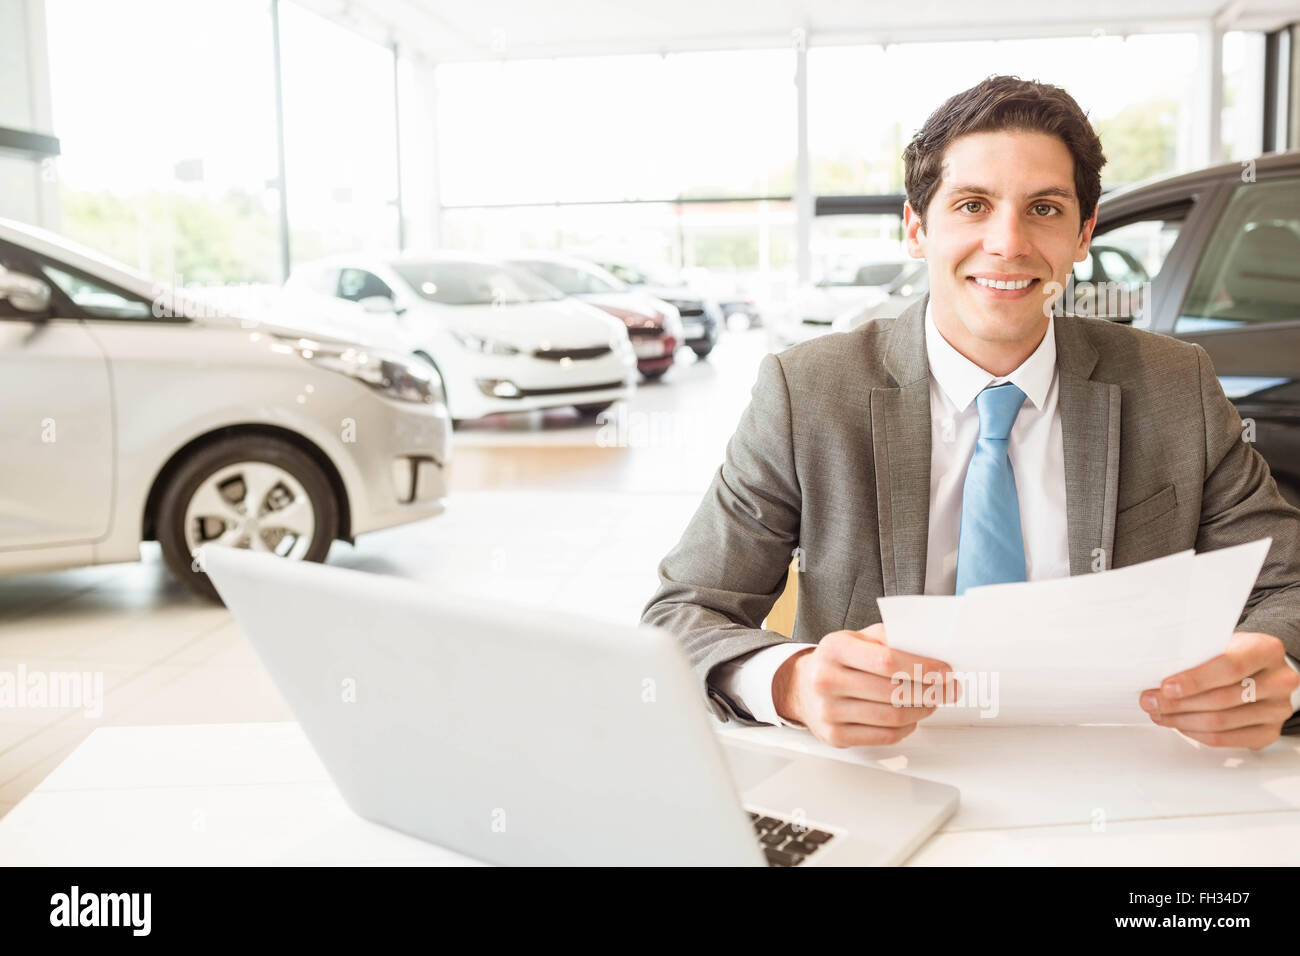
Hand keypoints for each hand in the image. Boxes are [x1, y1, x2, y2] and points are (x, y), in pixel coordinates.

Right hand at [772, 623, 958, 746]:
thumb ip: (889, 638)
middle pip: (892, 692)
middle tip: (947, 689)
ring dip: (921, 711)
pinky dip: (906, 728)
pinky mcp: (835, 735)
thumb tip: (929, 648)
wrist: (801, 686)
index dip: (922, 667)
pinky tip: (911, 717)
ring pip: (892, 717)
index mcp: (834, 648)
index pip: (887, 660)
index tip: (945, 671)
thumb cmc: (837, 661)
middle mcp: (827, 679)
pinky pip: (884, 736)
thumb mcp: (857, 638)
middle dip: (930, 691)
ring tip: (931, 701)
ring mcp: (829, 711)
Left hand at [1139, 631, 1299, 749]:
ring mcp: (1277, 709)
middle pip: (1221, 699)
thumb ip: (1197, 654)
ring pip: (1222, 722)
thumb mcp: (1219, 642)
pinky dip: (1198, 734)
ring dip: (1183, 720)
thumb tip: (1154, 671)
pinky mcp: (1269, 732)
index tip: (1165, 687)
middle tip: (1150, 702)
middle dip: (1178, 703)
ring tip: (1159, 713)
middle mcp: (1279, 681)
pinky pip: (1228, 739)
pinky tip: (1180, 725)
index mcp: (1267, 650)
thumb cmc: (1233, 653)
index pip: (1230, 667)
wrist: (1260, 668)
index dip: (1195, 680)